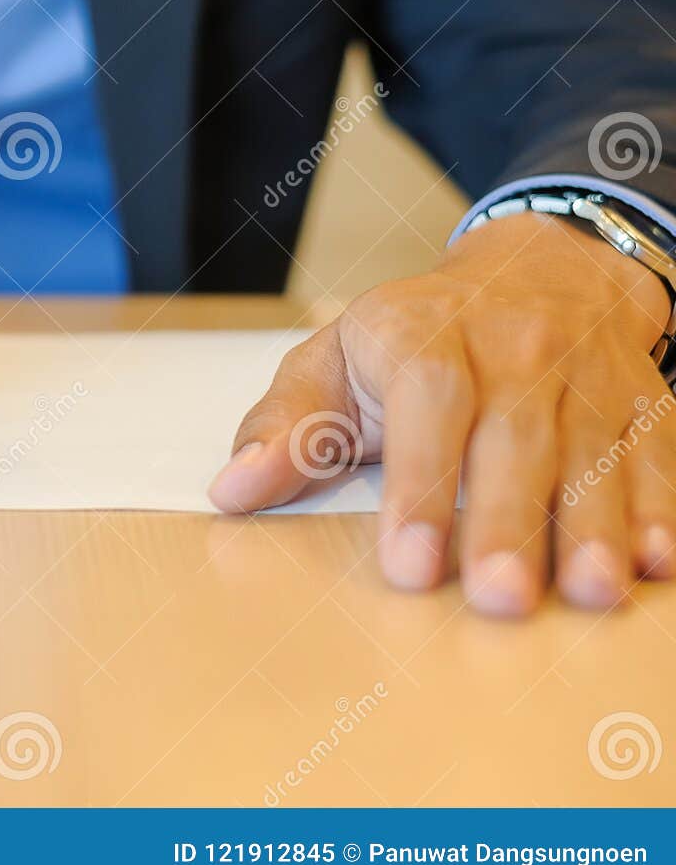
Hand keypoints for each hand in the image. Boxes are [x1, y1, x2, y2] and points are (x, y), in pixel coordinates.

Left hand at [209, 211, 675, 616]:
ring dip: (596, 525)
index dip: (419, 486)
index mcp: (422, 337)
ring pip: (592, 449)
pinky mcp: (640, 399)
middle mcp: (511, 349)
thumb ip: (288, 426)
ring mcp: (583, 373)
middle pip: (513, 435)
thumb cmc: (419, 333)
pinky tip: (659, 566)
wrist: (542, 266)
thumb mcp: (337, 359)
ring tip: (590, 593)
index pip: (425, 405)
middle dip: (508, 520)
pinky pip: (656, 451)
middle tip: (500, 598)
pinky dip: (662, 508)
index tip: (410, 565)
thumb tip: (232, 490)